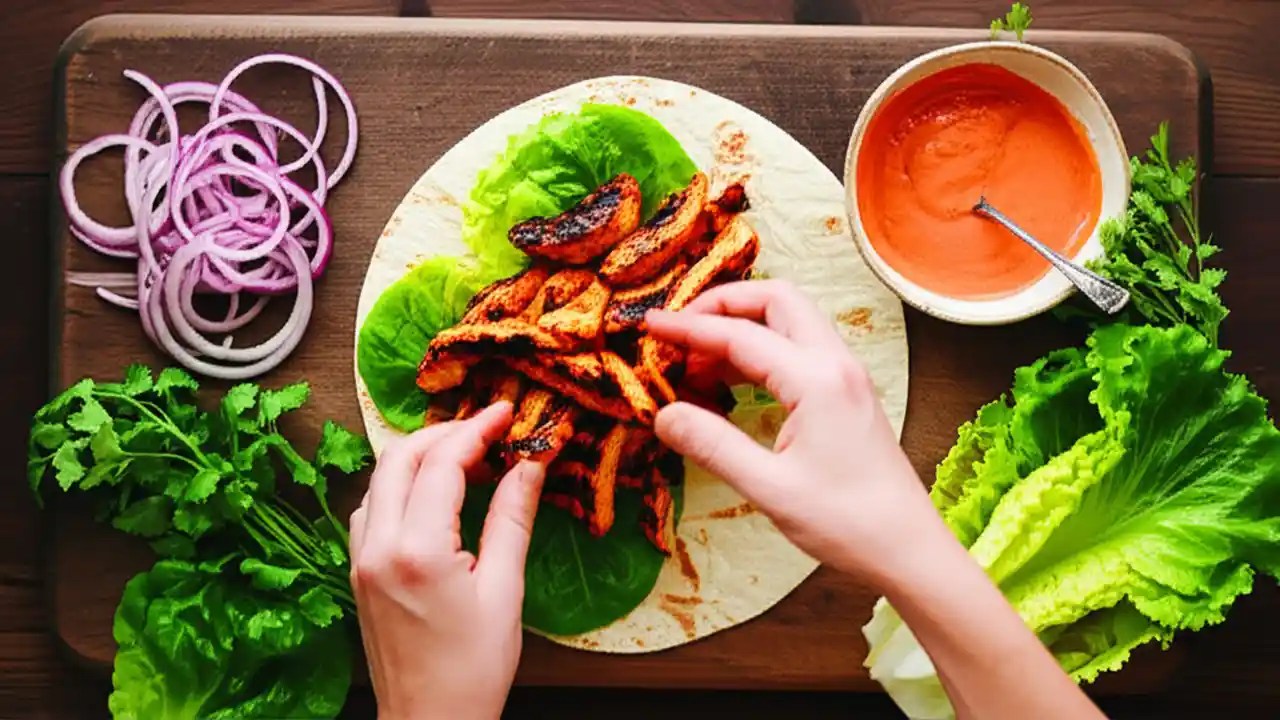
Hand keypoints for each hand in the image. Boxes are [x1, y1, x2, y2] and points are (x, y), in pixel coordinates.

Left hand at [348, 402, 544, 719]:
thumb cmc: (475, 668)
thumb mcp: (505, 591)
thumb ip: (512, 518)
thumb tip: (530, 462)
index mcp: (418, 551)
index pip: (442, 463)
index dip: (476, 429)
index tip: (506, 411)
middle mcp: (378, 547)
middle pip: (399, 457)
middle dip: (443, 433)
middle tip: (486, 429)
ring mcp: (359, 560)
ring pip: (379, 479)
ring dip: (418, 456)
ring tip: (465, 457)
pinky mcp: (355, 573)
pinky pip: (370, 509)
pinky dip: (399, 486)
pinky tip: (432, 496)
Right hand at [646, 280, 941, 584]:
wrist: (908, 548)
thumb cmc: (846, 523)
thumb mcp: (769, 489)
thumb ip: (712, 446)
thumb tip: (663, 414)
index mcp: (816, 380)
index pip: (740, 334)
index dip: (688, 327)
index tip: (649, 324)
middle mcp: (836, 363)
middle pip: (776, 299)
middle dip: (722, 304)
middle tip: (680, 329)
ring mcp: (847, 375)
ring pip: (792, 319)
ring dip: (744, 324)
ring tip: (698, 358)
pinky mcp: (849, 392)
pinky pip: (801, 347)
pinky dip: (763, 348)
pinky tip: (733, 381)